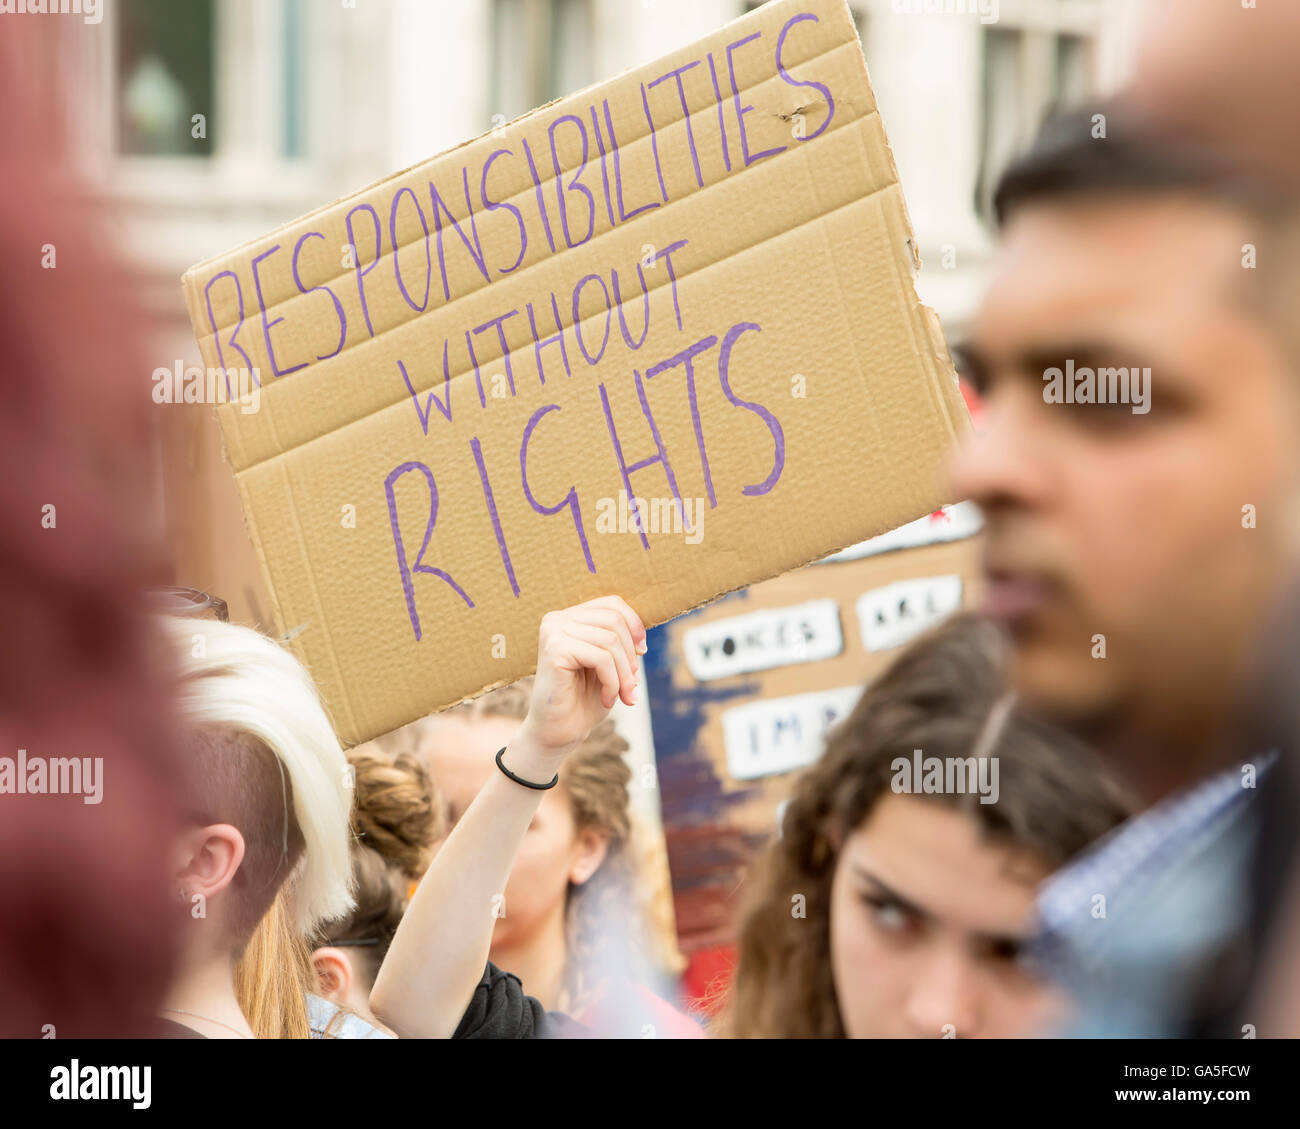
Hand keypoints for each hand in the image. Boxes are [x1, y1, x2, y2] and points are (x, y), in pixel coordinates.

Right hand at [516, 596, 645, 757]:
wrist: (559, 731)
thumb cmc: (584, 698)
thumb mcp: (609, 663)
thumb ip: (620, 641)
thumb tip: (641, 635)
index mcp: (569, 617)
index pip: (612, 603)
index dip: (634, 626)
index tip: (641, 652)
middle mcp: (557, 619)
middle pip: (614, 621)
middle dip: (631, 657)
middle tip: (632, 686)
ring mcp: (553, 632)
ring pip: (610, 641)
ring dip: (624, 674)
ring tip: (623, 695)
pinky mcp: (554, 650)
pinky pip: (601, 658)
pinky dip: (613, 682)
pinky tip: (607, 699)